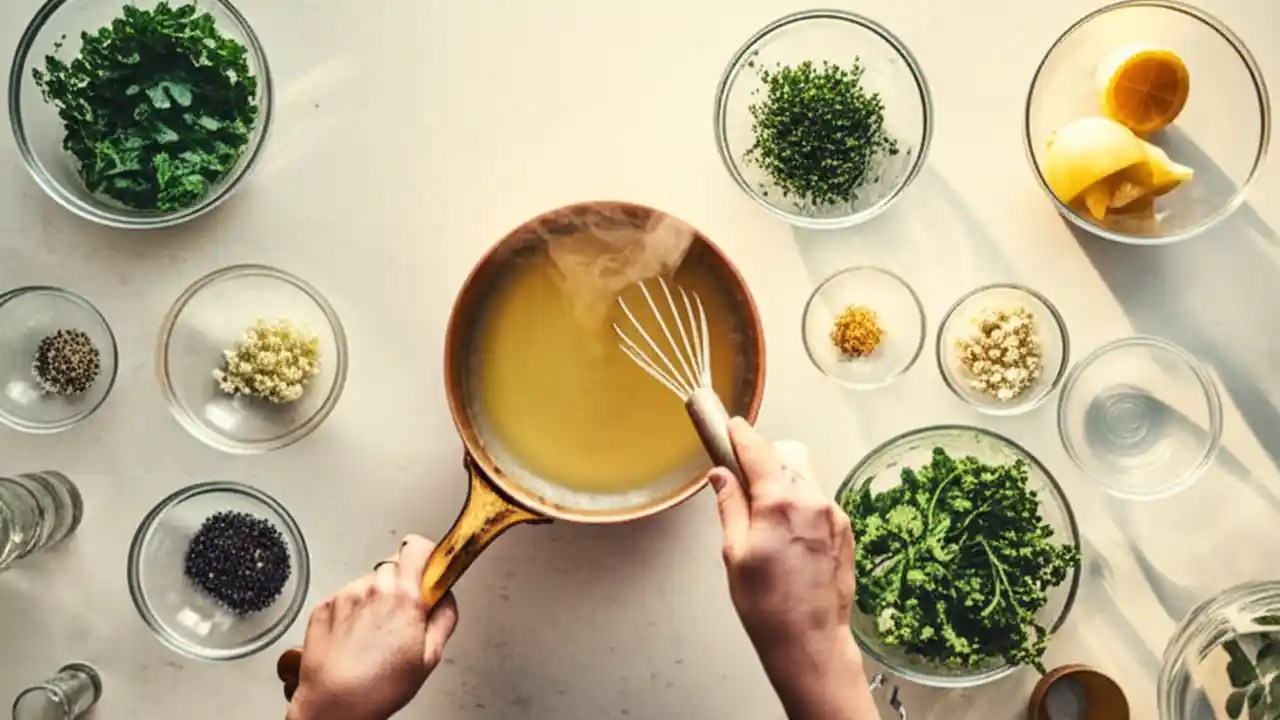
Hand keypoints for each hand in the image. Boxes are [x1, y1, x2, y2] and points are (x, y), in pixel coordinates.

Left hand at [286, 535, 459, 719]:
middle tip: (403, 613)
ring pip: (370, 581)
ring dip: (376, 597)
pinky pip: (346, 595)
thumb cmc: (378, 689)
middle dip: (402, 583)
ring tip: (374, 633)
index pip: (418, 548)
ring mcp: (346, 595)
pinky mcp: (325, 604)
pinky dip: (353, 610)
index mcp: (405, 598)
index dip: (427, 556)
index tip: (431, 571)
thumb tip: (447, 598)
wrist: (332, 706)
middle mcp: (374, 589)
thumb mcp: (428, 658)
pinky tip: (354, 637)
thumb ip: (444, 618)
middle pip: (395, 564)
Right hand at [707, 418, 876, 719]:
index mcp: (781, 504)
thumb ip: (730, 506)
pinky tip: (787, 538)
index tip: (729, 425)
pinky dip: (801, 506)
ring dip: (784, 484)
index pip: (758, 450)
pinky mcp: (845, 531)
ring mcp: (834, 516)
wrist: (811, 644)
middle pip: (789, 455)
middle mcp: (813, 501)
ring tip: (766, 522)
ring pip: (805, 477)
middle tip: (746, 484)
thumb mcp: (734, 554)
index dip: (740, 434)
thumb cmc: (768, 608)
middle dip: (767, 459)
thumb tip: (721, 476)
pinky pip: (819, 501)